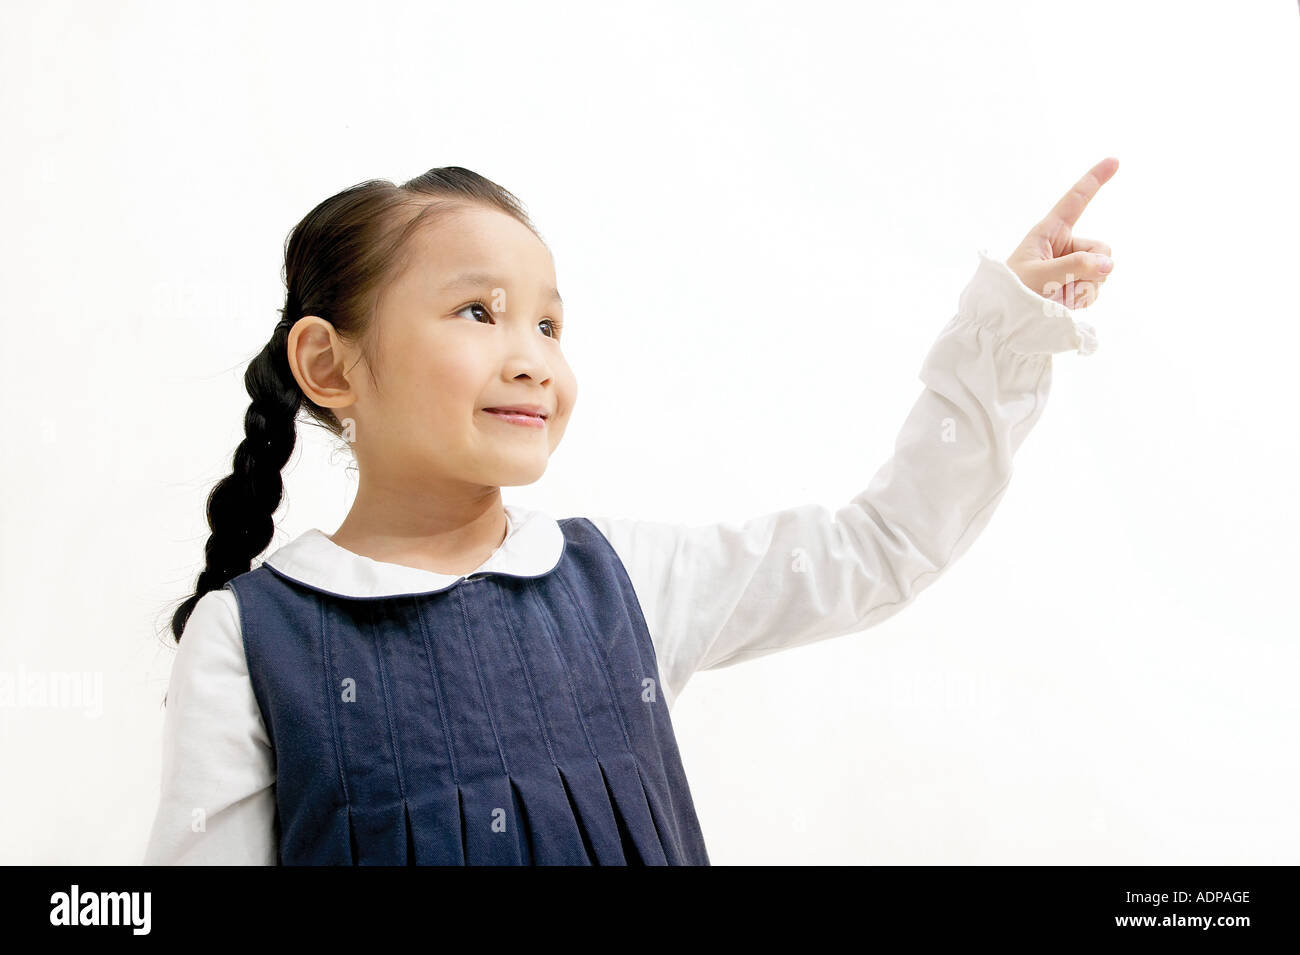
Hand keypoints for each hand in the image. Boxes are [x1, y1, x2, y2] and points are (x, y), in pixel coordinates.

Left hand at [1005, 157, 1117, 309]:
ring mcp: (1073, 266)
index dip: (1095, 179)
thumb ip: (1075, 266)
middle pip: (1102, 250)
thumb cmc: (1011, 293)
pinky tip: (1061, 305)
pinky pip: (1094, 290)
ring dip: (1082, 290)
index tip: (1114, 160)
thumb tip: (1109, 264)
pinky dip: (1081, 300)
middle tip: (1063, 286)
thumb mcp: (1039, 276)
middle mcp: (1065, 246)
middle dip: (1091, 270)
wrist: (1002, 321)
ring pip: (1101, 273)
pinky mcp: (1075, 285)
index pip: (1076, 200)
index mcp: (1049, 232)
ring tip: (1055, 297)